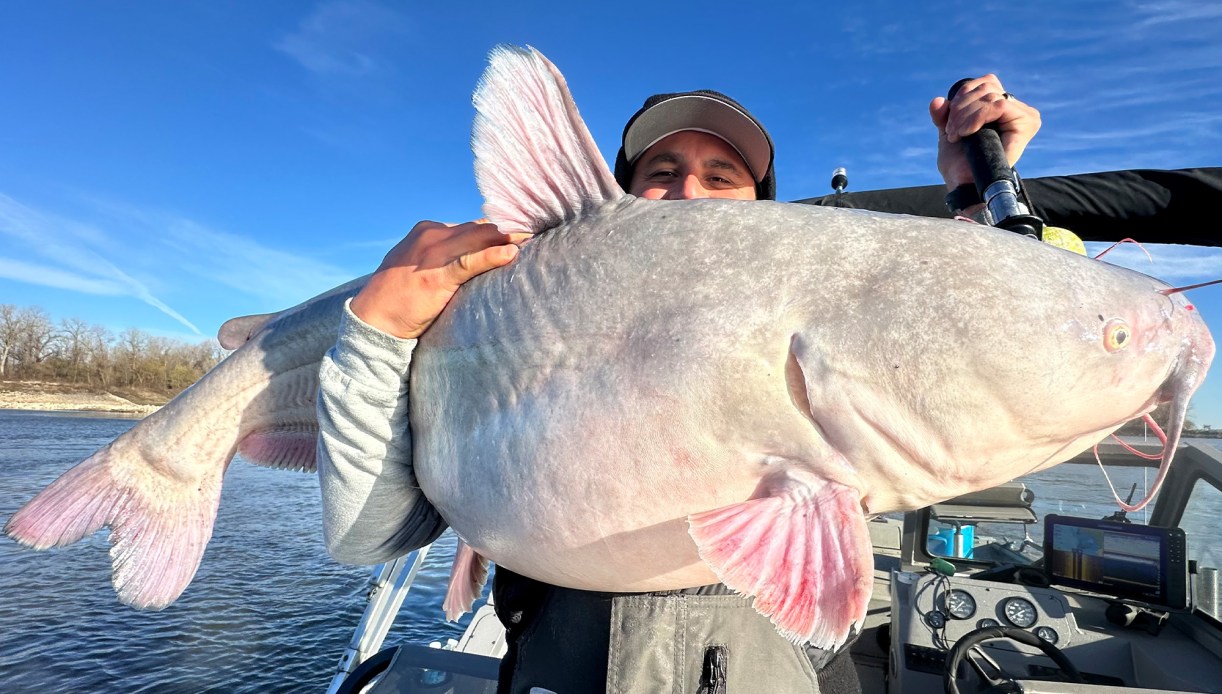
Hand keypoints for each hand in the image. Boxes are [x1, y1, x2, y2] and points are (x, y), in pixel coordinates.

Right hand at [350, 220, 531, 338]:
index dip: (497, 228)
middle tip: (536, 224)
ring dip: (507, 235)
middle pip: (478, 228)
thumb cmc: (400, 297)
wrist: (374, 320)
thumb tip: (477, 257)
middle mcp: (431, 236)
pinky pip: (469, 262)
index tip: (521, 227)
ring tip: (531, 233)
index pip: (471, 225)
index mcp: (428, 231)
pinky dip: (491, 256)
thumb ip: (446, 257)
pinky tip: (511, 253)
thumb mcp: (421, 266)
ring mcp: (433, 255)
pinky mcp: (436, 276)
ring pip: (477, 239)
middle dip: (507, 226)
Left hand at [929, 74, 1040, 188]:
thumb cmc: (960, 163)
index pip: (986, 82)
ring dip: (966, 115)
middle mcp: (1017, 109)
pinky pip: (998, 106)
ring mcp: (1024, 116)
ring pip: (991, 97)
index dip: (963, 97)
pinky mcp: (1027, 123)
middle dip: (961, 108)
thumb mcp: (949, 131)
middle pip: (987, 87)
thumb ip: (944, 114)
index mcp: (1001, 107)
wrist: (965, 185)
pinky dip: (977, 117)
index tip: (949, 123)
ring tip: (957, 135)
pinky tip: (967, 133)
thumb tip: (937, 101)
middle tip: (952, 131)